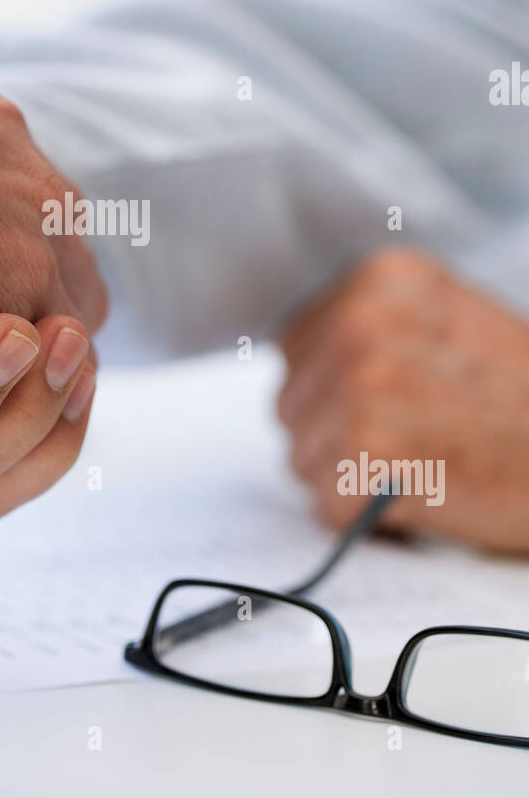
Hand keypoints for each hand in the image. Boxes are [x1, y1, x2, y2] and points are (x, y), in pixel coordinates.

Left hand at [277, 248, 528, 552]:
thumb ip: (374, 328)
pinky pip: (328, 505)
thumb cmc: (524, 404)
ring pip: (302, 460)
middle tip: (420, 439)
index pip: (296, 348)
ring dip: (355, 480)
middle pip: (291, 407)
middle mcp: (363, 319)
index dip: (338, 390)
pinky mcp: (368, 450)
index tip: (399, 402)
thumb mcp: (451, 324)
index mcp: (383, 278)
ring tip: (428, 463)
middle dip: (340, 436)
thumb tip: (302, 367)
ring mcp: (363, 383)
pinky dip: (370, 520)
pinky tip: (428, 494)